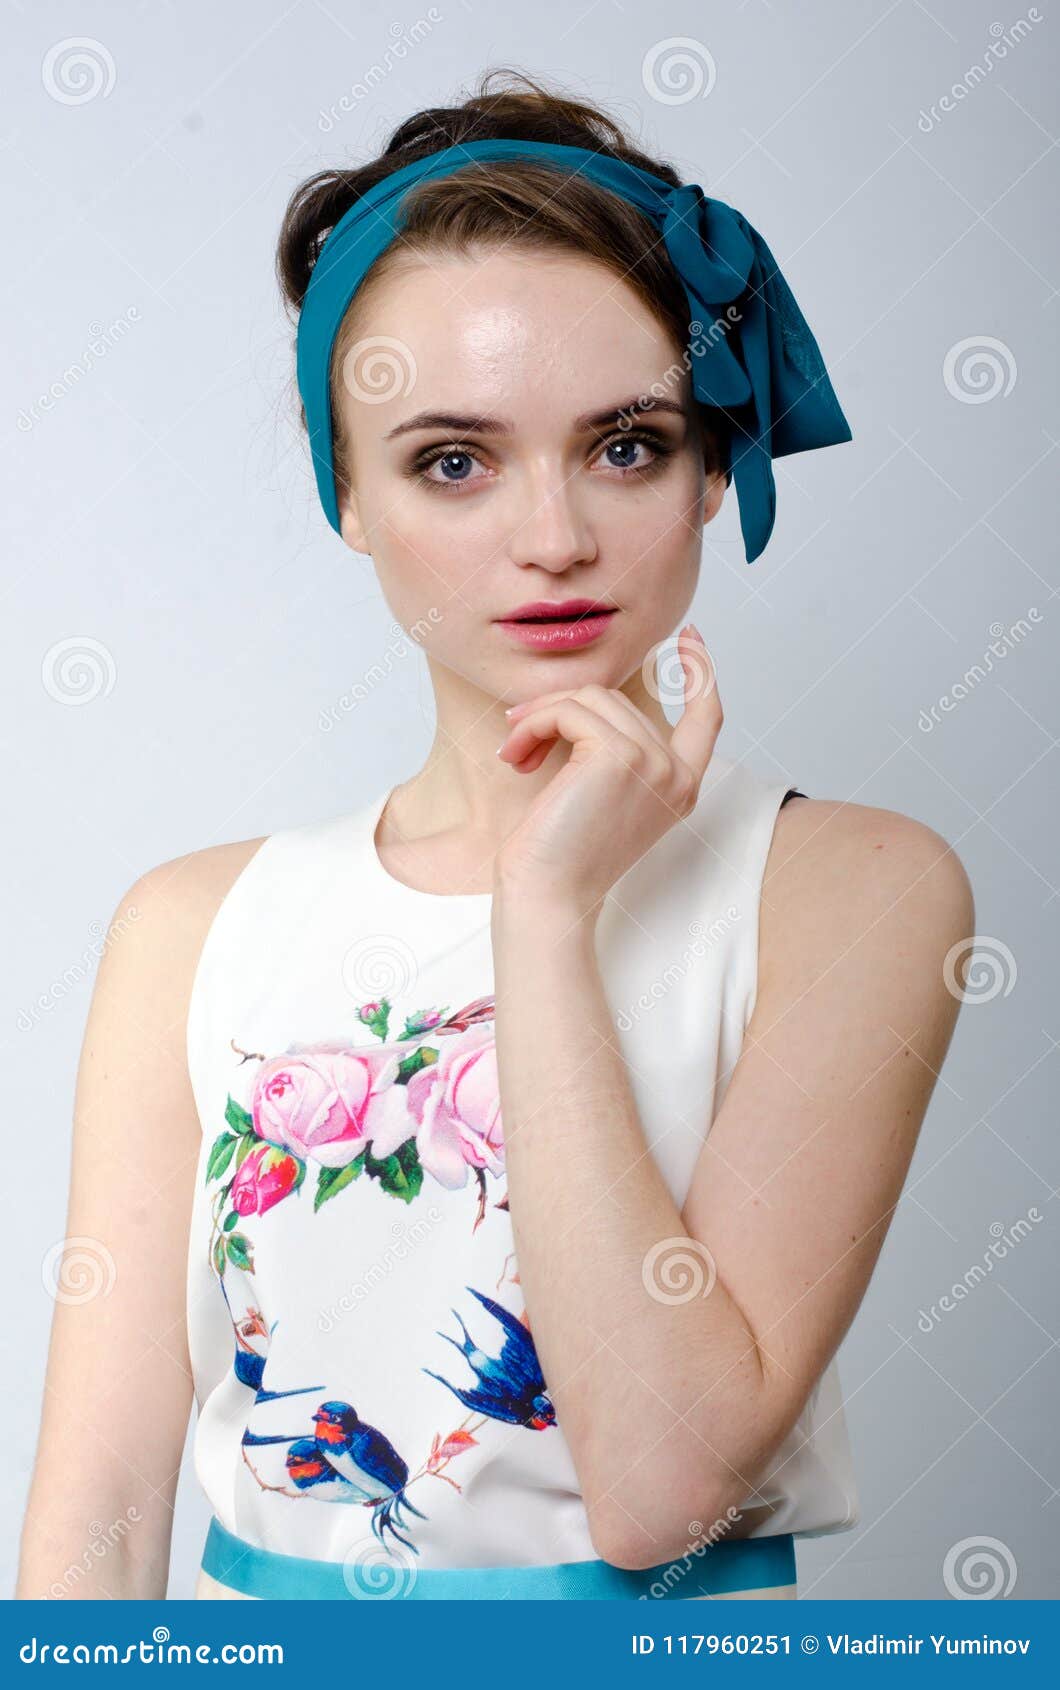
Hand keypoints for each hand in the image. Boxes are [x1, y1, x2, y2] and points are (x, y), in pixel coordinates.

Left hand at [492, 624, 721, 914]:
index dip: (702, 672)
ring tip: (515, 752)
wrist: (547, 898)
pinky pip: (567, 709)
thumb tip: (583, 695)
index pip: (708, 716)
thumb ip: (611, 749)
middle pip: (617, 699)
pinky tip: (515, 756)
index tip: (690, 638)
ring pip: (589, 697)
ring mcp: (653, 762)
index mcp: (680, 787)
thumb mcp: (597, 794)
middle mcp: (677, 775)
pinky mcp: (619, 754)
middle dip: (560, 710)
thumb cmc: (559, 857)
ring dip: (540, 716)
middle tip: (519, 742)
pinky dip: (532, 724)